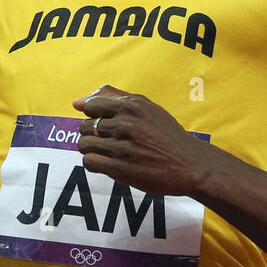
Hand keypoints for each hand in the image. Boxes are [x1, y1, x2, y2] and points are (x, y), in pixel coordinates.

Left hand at [72, 84, 212, 196]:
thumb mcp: (146, 107)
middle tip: (112, 142)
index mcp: (131, 105)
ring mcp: (122, 147)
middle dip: (93, 134)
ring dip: (92, 150)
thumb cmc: (165, 134)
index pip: (90, 106)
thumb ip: (112, 98)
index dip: (94, 116)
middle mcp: (125, 124)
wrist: (189, 164)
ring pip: (84, 144)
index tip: (107, 125)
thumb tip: (77, 102)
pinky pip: (89, 162)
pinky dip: (95, 163)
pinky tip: (108, 164)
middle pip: (85, 126)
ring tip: (110, 153)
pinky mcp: (120, 169)